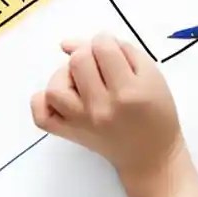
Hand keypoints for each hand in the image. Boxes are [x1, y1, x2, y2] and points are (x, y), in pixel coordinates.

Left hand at [31, 34, 197, 196]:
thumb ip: (118, 48)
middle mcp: (102, 108)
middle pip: (78, 61)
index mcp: (128, 92)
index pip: (102, 47)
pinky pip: (41, 115)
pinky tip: (62, 97)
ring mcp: (82, 122)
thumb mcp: (150, 73)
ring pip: (55, 86)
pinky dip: (44, 102)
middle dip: (87, 54)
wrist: (151, 155)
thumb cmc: (156, 112)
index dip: (105, 41)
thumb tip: (70, 43)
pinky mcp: (69, 133)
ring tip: (81, 82)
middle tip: (100, 67)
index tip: (112, 52)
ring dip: (65, 76)